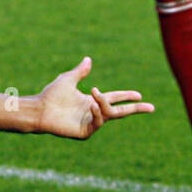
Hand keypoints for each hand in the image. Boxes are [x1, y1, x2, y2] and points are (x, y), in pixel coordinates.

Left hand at [34, 57, 153, 139]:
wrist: (40, 109)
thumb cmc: (51, 96)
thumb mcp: (68, 80)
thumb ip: (80, 72)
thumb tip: (88, 59)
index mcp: (91, 101)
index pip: (114, 98)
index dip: (127, 96)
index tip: (139, 94)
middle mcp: (93, 112)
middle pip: (120, 112)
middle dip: (135, 109)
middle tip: (151, 107)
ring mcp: (90, 123)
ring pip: (109, 114)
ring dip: (104, 103)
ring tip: (94, 94)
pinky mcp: (85, 132)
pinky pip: (99, 122)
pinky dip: (98, 113)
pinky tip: (91, 105)